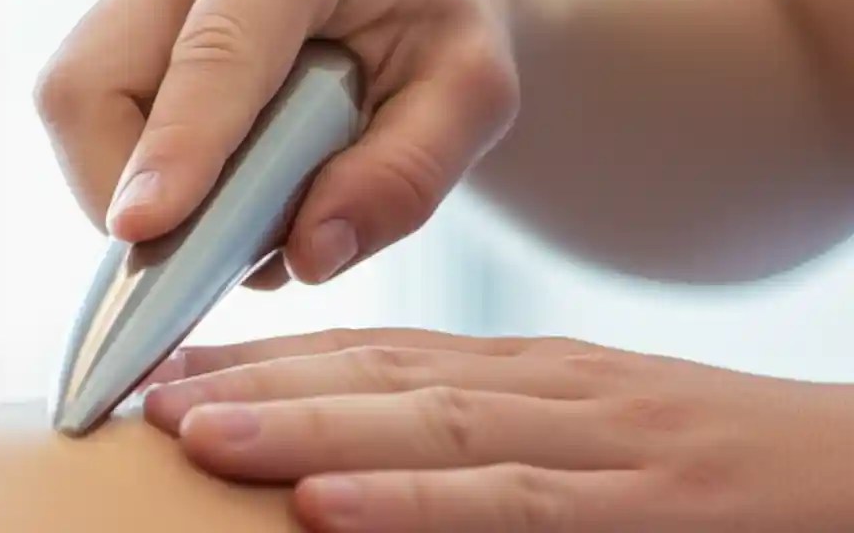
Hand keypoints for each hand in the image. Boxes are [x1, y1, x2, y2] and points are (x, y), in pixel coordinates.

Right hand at [35, 0, 521, 285]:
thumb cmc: (441, 35)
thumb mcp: (474, 101)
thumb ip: (403, 178)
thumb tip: (305, 258)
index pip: (213, 54)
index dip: (175, 146)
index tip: (142, 233)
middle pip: (91, 81)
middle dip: (122, 189)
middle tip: (201, 257)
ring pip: (73, 107)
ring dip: (125, 192)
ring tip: (225, 220)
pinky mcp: (119, 23)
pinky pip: (89, 121)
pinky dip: (133, 179)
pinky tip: (206, 190)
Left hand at [143, 328, 853, 531]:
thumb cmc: (710, 464)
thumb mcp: (585, 434)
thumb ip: (483, 442)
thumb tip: (356, 466)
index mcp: (523, 375)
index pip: (375, 350)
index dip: (266, 359)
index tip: (170, 372)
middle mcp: (544, 389)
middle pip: (379, 375)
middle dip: (256, 384)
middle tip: (144, 395)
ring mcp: (598, 439)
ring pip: (429, 425)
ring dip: (305, 425)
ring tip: (197, 434)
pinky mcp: (654, 500)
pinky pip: (518, 504)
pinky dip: (417, 504)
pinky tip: (329, 505)